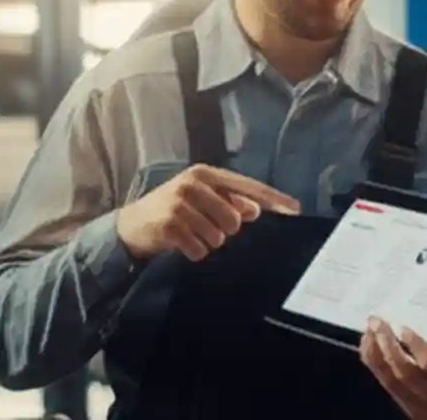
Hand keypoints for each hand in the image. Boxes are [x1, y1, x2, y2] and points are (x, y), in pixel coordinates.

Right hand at [116, 163, 299, 261]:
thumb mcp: (200, 200)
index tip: (295, 210)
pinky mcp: (170, 225)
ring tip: (190, 235)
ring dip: (207, 242)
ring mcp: (180, 203)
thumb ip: (228, 202)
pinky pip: (199, 249)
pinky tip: (181, 244)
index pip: (246, 186)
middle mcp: (193, 184)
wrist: (131, 226)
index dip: (272, 199)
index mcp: (205, 174)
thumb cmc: (173, 211)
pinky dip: (194, 252)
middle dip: (224, 230)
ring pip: (218, 236)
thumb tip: (254, 212)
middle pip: (234, 219)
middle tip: (204, 228)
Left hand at [360, 314, 426, 419]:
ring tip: (369, 329)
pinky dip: (372, 362)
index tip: (402, 327)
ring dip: (376, 352)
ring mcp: (418, 402)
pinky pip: (383, 382)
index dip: (415, 345)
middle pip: (406, 372)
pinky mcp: (402, 403)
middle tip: (377, 321)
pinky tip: (367, 342)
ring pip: (391, 379)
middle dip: (388, 346)